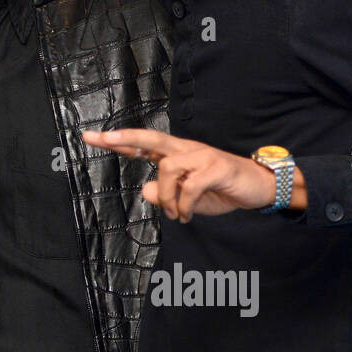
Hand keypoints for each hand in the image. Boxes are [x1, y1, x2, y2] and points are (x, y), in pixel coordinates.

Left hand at [81, 128, 303, 222]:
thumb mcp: (187, 198)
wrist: (260, 188)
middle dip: (124, 137)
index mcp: (177, 154)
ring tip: (173, 215)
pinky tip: (185, 215)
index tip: (90, 136)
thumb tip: (145, 191)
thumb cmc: (222, 189)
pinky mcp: (217, 168)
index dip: (117, 140)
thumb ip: (165, 194)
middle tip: (101, 138)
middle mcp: (187, 149)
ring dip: (165, 197)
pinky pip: (190, 186)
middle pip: (151, 136)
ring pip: (168, 169)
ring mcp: (202, 156)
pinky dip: (183, 204)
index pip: (143, 143)